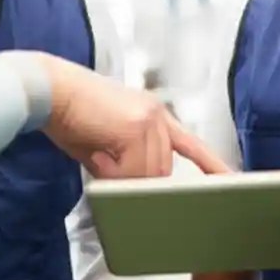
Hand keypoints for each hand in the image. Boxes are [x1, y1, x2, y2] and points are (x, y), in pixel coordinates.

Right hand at [38, 56, 230, 177]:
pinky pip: (132, 171)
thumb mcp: (105, 144)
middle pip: (160, 171)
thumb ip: (126, 163)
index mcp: (154, 115)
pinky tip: (96, 152)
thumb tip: (132, 189)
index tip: (229, 179)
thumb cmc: (69, 114)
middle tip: (102, 161)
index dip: (211, 163)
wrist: (50, 89)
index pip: (191, 144)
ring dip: (120, 176)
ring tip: (96, 152)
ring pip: (147, 174)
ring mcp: (151, 120)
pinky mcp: (137, 127)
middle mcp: (158, 116)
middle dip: (133, 178)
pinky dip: (111, 172)